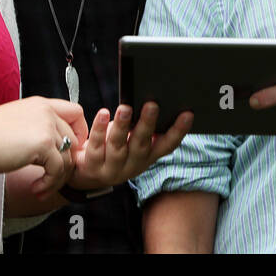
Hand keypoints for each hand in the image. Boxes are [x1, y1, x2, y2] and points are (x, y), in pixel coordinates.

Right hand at [0, 96, 87, 196]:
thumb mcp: (16, 123)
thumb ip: (37, 127)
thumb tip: (51, 147)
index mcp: (41, 104)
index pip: (76, 112)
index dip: (79, 132)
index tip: (69, 150)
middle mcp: (47, 111)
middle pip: (75, 138)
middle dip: (67, 162)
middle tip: (52, 178)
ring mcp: (47, 126)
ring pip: (68, 157)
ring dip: (57, 178)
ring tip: (42, 188)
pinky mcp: (44, 143)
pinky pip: (58, 169)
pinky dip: (50, 183)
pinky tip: (37, 189)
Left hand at [67, 103, 193, 190]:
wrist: (88, 173)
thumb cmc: (116, 147)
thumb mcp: (133, 140)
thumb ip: (143, 128)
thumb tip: (153, 102)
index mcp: (148, 157)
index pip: (167, 145)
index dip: (179, 131)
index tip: (188, 114)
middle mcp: (133, 165)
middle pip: (142, 145)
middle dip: (147, 124)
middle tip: (152, 105)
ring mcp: (113, 168)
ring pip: (118, 146)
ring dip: (123, 126)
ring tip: (125, 108)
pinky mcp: (93, 166)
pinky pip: (97, 146)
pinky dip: (100, 129)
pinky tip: (103, 114)